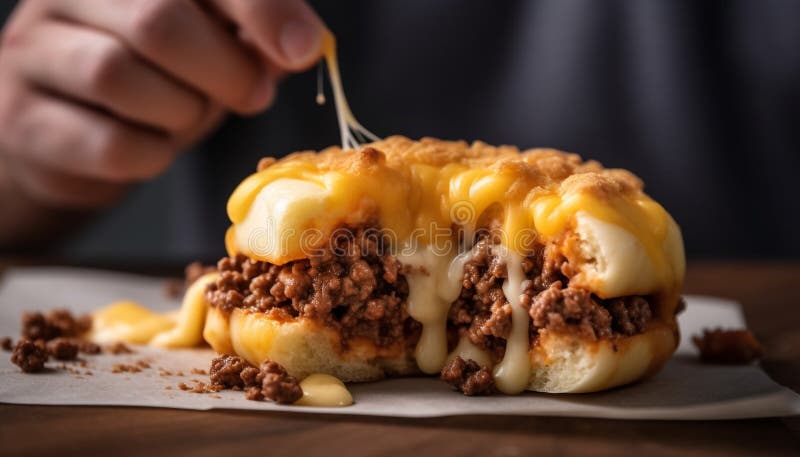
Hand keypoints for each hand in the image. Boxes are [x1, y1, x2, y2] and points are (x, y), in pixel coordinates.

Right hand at [0, 0, 323, 209]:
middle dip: (225, 70)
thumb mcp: (208, 46)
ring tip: (187, 115)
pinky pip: (108, 143)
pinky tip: (153, 146)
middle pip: (156, 21)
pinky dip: (151, 155)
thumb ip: (251, 37)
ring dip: (181, 112)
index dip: (260, 9)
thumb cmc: (152, 79)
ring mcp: (32, 52)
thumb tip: (302, 43)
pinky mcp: (25, 119)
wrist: (69, 132)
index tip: (304, 49)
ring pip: (119, 76)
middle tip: (252, 95)